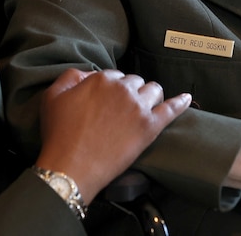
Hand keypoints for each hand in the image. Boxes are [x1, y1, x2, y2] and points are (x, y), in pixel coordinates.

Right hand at [34, 68, 190, 200]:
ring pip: (154, 90)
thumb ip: (70, 77)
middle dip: (130, 91)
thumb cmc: (60, 134)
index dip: (111, 88)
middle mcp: (123, 89)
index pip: (114, 75)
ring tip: (145, 106)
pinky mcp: (150, 128)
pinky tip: (187, 98)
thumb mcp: (52, 96)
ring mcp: (139, 108)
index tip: (107, 101)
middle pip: (135, 81)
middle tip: (122, 109)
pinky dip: (180, 103)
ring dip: (150, 95)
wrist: (72, 167)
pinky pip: (171, 110)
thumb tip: (87, 74)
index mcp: (101, 79)